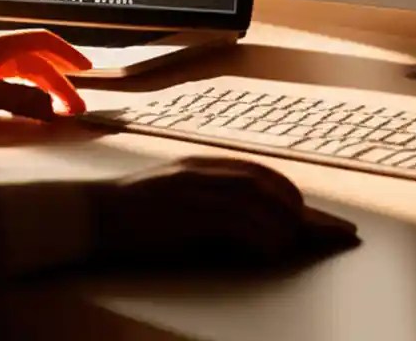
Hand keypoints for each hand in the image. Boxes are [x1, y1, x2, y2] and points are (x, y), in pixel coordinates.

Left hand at [0, 30, 92, 117]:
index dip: (66, 53)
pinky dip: (21, 99)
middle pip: (35, 64)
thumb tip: (52, 109)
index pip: (42, 41)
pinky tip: (22, 113)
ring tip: (53, 115)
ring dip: (40, 93)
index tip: (85, 70)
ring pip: (20, 77)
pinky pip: (5, 88)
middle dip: (58, 84)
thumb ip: (21, 100)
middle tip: (73, 109)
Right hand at [93, 157, 359, 265]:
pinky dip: (259, 235)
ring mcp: (192, 186)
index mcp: (203, 164)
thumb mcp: (177, 201)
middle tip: (320, 233)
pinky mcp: (182, 208)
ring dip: (282, 223)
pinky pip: (235, 219)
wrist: (87, 214)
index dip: (298, 198)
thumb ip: (212, 206)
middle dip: (299, 209)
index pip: (263, 175)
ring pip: (256, 197)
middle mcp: (202, 169)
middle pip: (267, 182)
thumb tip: (256, 231)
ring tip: (292, 245)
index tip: (328, 221)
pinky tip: (269, 251)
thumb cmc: (132, 216)